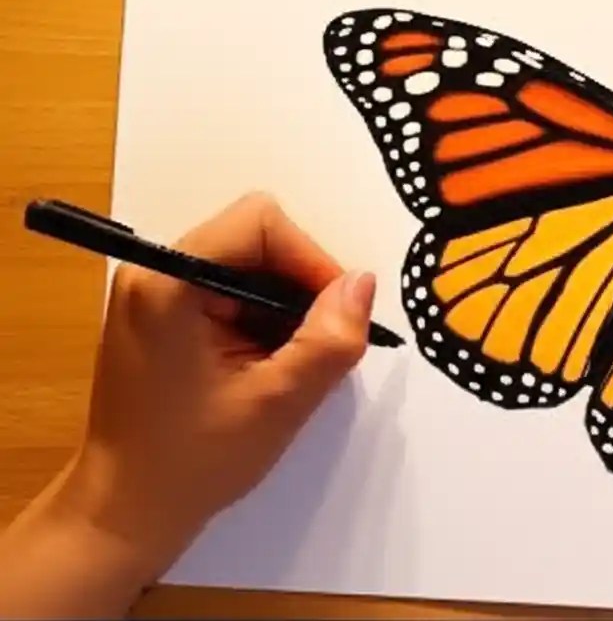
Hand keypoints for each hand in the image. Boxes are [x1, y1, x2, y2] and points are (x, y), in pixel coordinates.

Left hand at [55, 192, 373, 580]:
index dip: (310, 259)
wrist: (126, 511)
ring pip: (249, 269)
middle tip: (319, 346)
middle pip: (255, 242)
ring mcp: (155, 295)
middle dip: (300, 289)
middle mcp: (153, 275)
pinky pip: (230, 294)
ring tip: (290, 366)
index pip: (259, 224)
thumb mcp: (277, 403)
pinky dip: (262, 323)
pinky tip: (268, 369)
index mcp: (167, 283)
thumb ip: (328, 340)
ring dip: (284, 310)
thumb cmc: (191, 462)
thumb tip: (364, 284)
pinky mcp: (163, 317)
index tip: (337, 313)